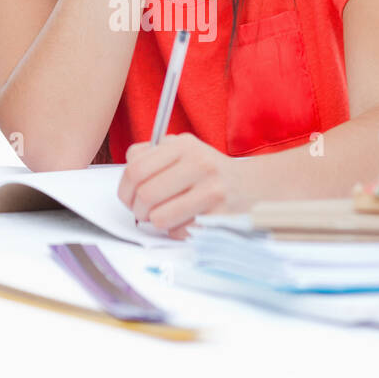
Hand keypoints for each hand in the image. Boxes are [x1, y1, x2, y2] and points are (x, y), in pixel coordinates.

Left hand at [117, 133, 250, 238]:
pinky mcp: (220, 217)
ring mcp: (212, 192)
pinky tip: (184, 220)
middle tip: (141, 212)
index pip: (136, 168)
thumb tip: (128, 172)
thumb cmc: (208, 169)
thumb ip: (152, 155)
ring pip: (160, 217)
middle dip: (137, 209)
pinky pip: (181, 231)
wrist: (253, 185)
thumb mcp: (183, 149)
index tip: (127, 197)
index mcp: (183, 146)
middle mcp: (199, 165)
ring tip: (162, 216)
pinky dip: (175, 230)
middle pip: (146, 195)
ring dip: (155, 222)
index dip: (124, 188)